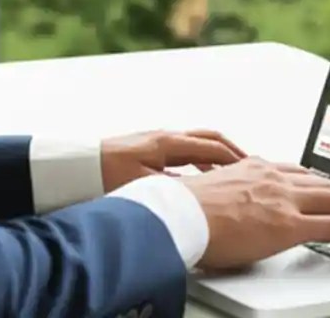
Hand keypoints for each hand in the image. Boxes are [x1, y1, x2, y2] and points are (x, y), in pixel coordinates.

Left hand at [100, 129, 247, 192]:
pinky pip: (186, 150)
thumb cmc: (105, 177)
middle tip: (251, 167)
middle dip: (233, 152)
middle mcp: (166, 137)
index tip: (252, 171)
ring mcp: (159, 141)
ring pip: (199, 143)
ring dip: (218, 155)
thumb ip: (176, 186)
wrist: (77, 166)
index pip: (212, 148)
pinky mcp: (151, 148)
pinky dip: (203, 160)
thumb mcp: (143, 187)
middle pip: (210, 138)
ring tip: (233, 173)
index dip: (235, 160)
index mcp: (168, 143)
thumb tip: (203, 191)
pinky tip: (204, 178)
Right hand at [178, 158, 329, 270]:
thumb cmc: (182, 210)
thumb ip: (224, 195)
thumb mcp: (208, 193)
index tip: (320, 188)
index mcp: (252, 168)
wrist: (177, 216)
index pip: (292, 172)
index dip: (312, 182)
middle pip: (319, 183)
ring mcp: (284, 199)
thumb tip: (221, 209)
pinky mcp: (290, 225)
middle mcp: (273, 178)